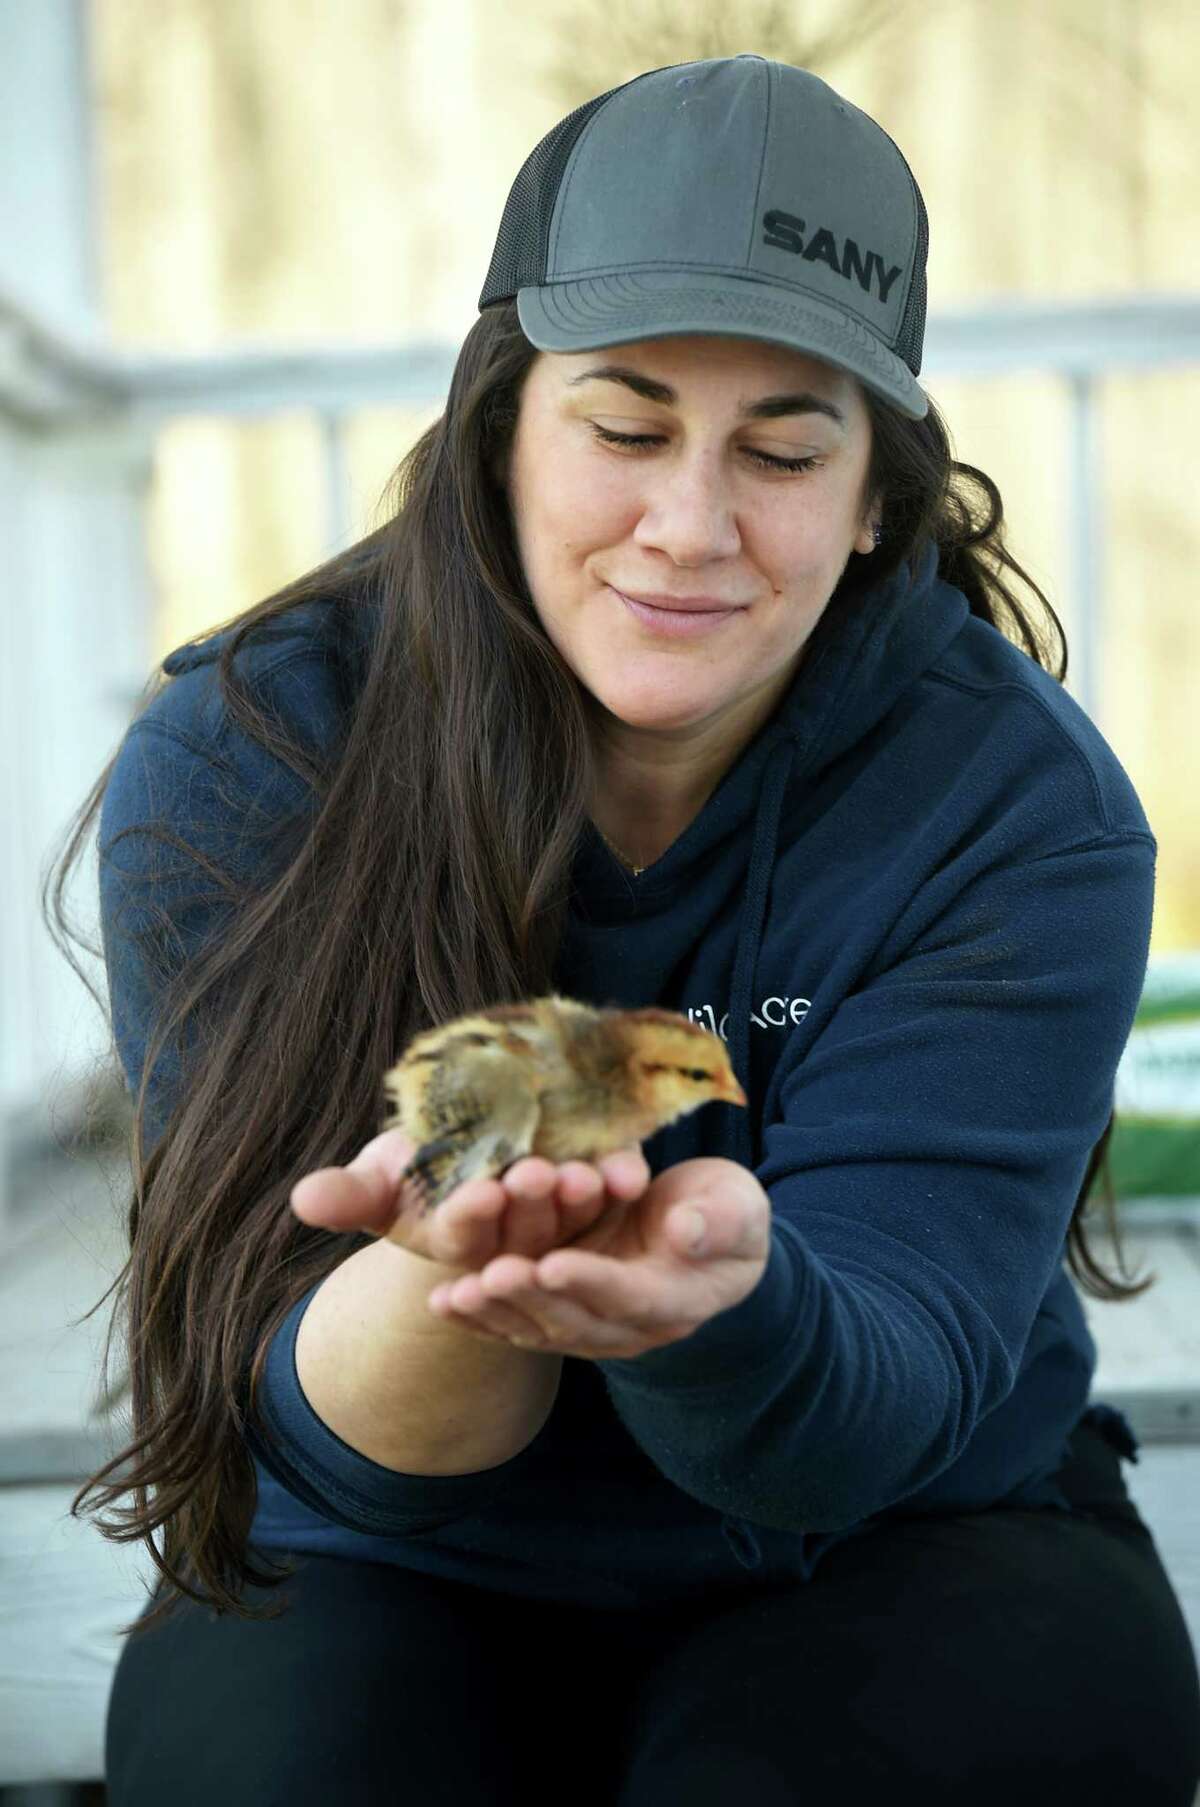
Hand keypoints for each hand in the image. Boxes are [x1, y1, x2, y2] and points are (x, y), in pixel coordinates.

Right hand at [289, 1127, 650, 1269]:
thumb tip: (303, 1200)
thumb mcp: (380, 1176)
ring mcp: (561, 1223)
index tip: (479, 1192)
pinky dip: (623, 1181)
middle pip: (526, 1228)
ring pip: (575, 1217)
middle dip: (532, 1204)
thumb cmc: (415, 1167)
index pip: (465, 1235)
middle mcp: (514, 1242)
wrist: (476, 1142)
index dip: (471, 1215)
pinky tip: (631, 1170)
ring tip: (584, 1173)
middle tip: (538, 1174)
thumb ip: (349, 1194)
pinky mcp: (600, 1197)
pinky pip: (614, 1192)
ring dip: (581, 1199)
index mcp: (459, 1240)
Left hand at [424, 1157, 771, 1359]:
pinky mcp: (565, 1313)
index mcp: (676, 1299)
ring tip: (454, 1297)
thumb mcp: (737, 1208)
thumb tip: (688, 1233)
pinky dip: (481, 1318)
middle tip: (492, 1276)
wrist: (710, 1236)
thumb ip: (719, 1222)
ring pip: (539, 1329)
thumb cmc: (724, 1212)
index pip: (630, 1296)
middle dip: (531, 1299)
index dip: (592, 1282)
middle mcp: (630, 1327)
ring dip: (495, 1314)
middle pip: (576, 1320)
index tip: (552, 1264)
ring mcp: (594, 1326)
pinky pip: (519, 1323)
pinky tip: (442, 1304)